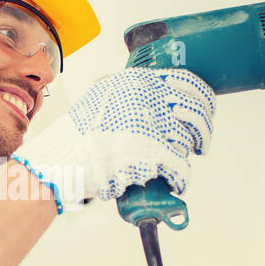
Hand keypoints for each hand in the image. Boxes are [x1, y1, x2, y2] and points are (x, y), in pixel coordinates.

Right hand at [12, 66, 214, 209]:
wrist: (60, 159)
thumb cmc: (77, 133)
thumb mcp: (101, 96)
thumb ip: (128, 91)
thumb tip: (155, 94)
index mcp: (138, 81)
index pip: (189, 83)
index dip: (202, 100)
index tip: (204, 112)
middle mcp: (149, 98)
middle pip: (196, 113)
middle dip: (202, 132)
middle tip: (199, 144)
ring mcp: (152, 126)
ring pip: (187, 142)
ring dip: (184, 155)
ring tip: (174, 164)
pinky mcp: (153, 155)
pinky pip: (181, 168)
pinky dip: (181, 179)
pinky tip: (177, 184)